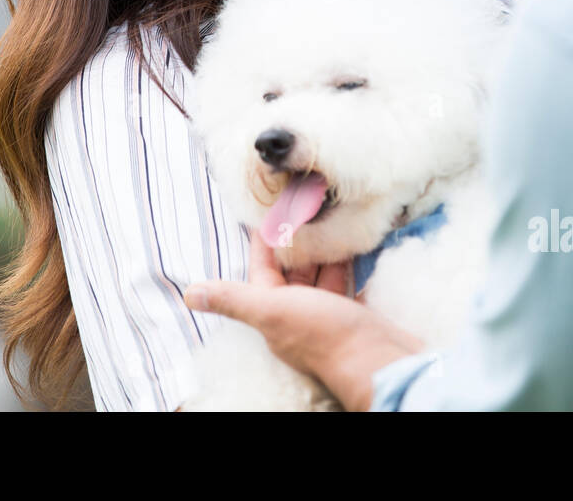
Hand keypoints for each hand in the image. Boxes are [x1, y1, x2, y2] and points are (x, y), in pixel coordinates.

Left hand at [183, 230, 426, 410]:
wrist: (381, 362)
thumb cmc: (325, 335)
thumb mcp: (274, 311)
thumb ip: (234, 299)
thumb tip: (190, 294)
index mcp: (274, 313)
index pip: (262, 271)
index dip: (263, 242)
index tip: (270, 212)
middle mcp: (298, 316)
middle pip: (292, 272)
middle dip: (296, 243)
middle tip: (304, 209)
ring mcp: (328, 317)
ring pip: (319, 277)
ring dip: (322, 251)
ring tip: (327, 221)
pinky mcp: (354, 316)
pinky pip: (346, 284)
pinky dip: (347, 265)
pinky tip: (353, 247)